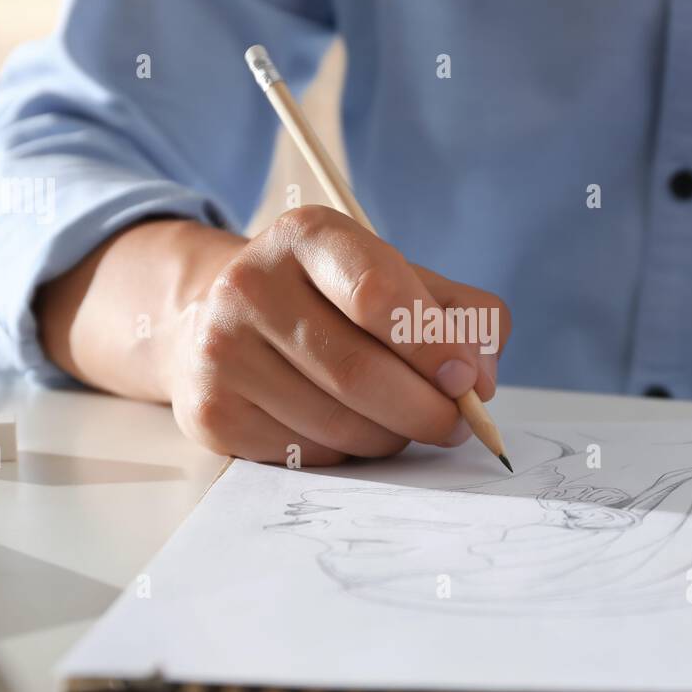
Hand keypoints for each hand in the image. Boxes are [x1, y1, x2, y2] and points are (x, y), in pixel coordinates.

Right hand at [168, 206, 509, 464]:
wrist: (226, 321)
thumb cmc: (336, 304)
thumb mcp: (403, 282)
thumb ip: (463, 319)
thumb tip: (478, 383)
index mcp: (307, 236)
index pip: (377, 293)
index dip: (433, 347)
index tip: (467, 380)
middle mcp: (250, 285)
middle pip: (359, 372)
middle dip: (425, 410)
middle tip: (454, 423)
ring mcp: (222, 351)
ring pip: (339, 424)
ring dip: (391, 436)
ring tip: (399, 420)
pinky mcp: (212, 411)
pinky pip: (310, 455)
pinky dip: (349, 454)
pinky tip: (347, 427)